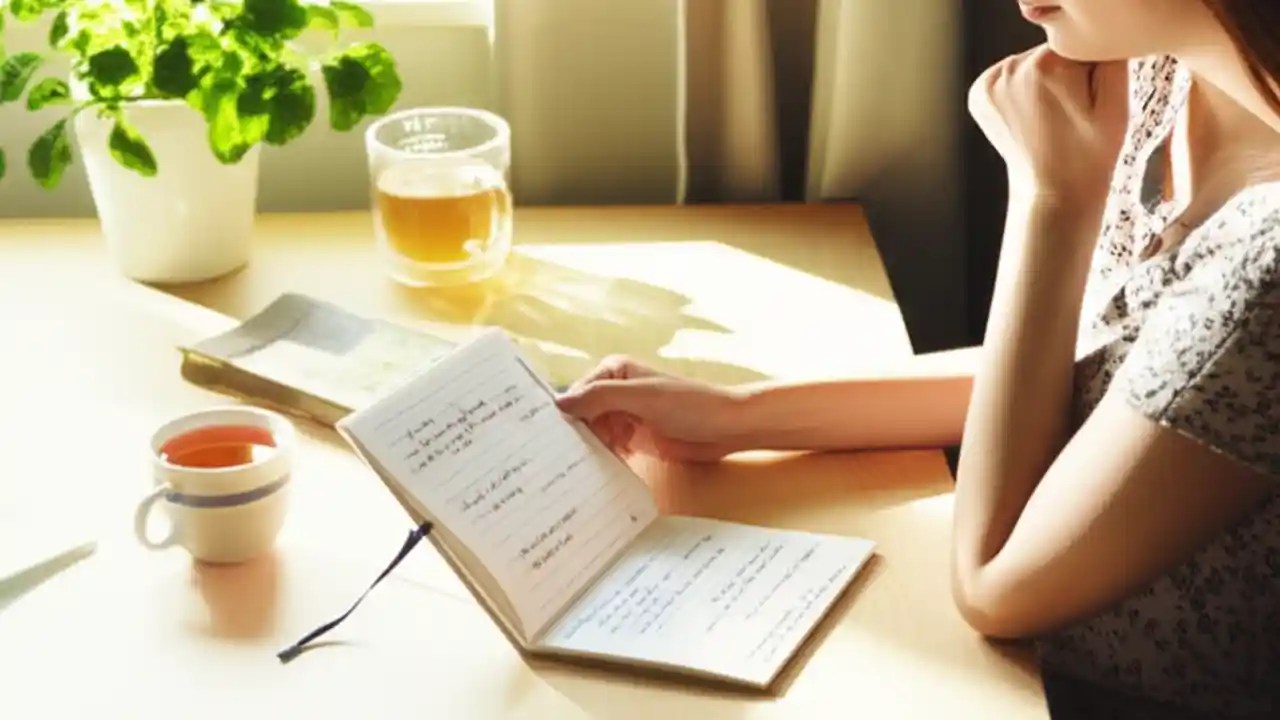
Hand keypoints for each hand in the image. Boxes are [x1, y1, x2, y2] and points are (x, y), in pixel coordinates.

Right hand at [556, 356, 747, 462]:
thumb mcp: (642, 397)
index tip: (551, 441)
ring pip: (594, 434)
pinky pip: (611, 448)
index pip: (576, 394)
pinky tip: (604, 472)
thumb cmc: (690, 405)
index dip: (565, 416)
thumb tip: (559, 403)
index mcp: (613, 372)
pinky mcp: (635, 436)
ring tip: (584, 471)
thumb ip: (601, 397)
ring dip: (592, 451)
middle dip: (577, 437)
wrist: (728, 428)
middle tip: (566, 463)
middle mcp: (615, 391)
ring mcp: (626, 415)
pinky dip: (606, 458)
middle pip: (582, 416)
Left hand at [969, 46, 1127, 209]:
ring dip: (1040, 82)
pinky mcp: (978, 94)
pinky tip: (1030, 116)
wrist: (1053, 191)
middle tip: (1069, 112)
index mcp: (1047, 63)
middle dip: (1063, 74)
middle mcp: (1011, 67)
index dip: (1089, 71)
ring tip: (1049, 117)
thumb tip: (1095, 39)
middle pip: (1049, 53)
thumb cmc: (1090, 152)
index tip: (1087, 101)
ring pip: (1027, 65)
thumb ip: (1111, 57)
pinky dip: (1019, 92)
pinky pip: (1007, 78)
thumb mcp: (1117, 103)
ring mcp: (989, 82)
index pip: (1078, 45)